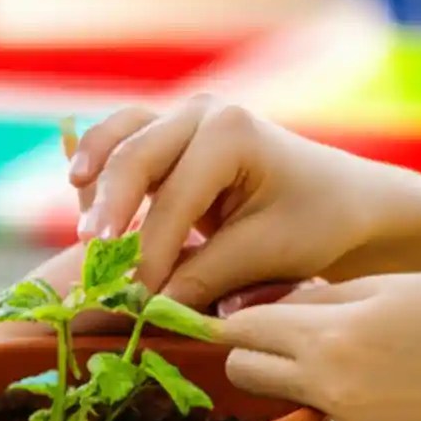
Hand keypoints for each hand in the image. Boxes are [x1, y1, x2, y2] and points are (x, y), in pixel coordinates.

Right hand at [0, 96, 420, 340]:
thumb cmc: (313, 224)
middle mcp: (204, 112)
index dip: (148, 253)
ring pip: (119, 135)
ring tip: (82, 222)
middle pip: (135, 157)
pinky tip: (80, 191)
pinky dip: (97, 162)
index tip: (132, 298)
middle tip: (94, 257)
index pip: (174, 200)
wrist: (340, 199)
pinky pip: (120, 138)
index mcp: (233, 133)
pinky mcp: (169, 132)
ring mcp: (183, 116)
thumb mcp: (262, 255)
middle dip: (111, 211)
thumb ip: (200, 277)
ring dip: (94, 175)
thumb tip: (142, 308)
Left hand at [218, 272, 420, 420]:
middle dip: (242, 345)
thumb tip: (264, 306)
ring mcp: (339, 410)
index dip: (230, 311)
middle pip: (239, 368)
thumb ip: (316, 297)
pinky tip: (346, 358)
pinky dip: (310, 380)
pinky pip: (308, 399)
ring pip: (269, 389)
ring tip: (307, 336)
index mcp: (328, 336)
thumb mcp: (382, 285)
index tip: (229, 296)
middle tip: (267, 318)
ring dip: (273, 365)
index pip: (241, 328)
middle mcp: (325, 381)